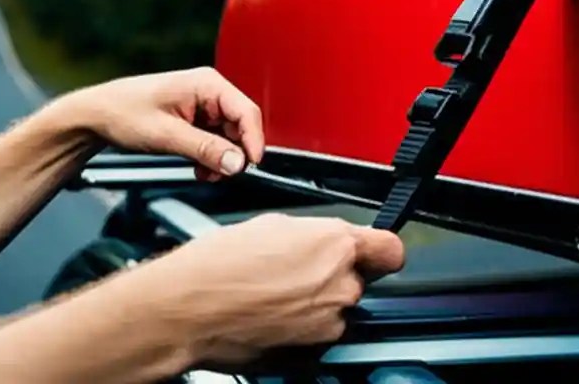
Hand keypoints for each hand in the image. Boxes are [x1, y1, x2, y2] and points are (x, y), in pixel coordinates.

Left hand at [53, 67, 263, 179]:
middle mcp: (208, 92)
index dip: (253, 141)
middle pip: (240, 127)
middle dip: (232, 154)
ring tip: (202, 171)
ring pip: (229, 138)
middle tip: (220, 173)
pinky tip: (197, 167)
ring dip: (220, 159)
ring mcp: (202, 106)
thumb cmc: (122, 112)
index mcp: (206, 84)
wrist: (96, 116)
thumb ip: (205, 149)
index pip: (246, 112)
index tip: (251, 165)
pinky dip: (210, 158)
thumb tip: (236, 162)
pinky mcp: (195, 120)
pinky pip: (215, 141)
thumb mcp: (166, 135)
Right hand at [123, 213, 404, 370]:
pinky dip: (300, 328)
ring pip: (336, 310)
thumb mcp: (272, 225)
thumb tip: (324, 241)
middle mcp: (340, 285)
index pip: (391, 249)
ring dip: (316, 304)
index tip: (371, 252)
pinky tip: (269, 315)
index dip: (378, 250)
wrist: (186, 308)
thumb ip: (313, 234)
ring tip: (274, 295)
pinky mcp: (311, 352)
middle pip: (359, 281)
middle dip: (334, 277)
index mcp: (335, 245)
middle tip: (297, 272)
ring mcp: (327, 323)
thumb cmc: (217, 265)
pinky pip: (317, 336)